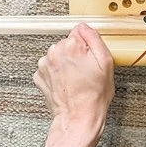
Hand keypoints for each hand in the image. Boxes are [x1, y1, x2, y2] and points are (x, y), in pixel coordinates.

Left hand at [34, 23, 113, 146]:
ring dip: (66, 63)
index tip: (90, 58)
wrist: (78, 118)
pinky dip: (57, 73)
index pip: (79, 32)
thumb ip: (95, 39)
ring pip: (58, 55)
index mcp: (71, 46)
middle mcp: (55, 52)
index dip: (88, 46)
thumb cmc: (93, 96)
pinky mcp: (39, 76)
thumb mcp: (105, 63)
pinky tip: (67, 83)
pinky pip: (50, 67)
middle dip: (76, 54)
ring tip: (76, 79)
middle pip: (67, 43)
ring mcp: (44, 65)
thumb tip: (85, 28)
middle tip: (85, 71)